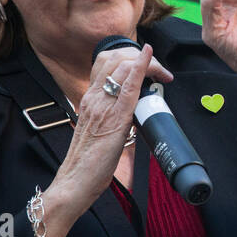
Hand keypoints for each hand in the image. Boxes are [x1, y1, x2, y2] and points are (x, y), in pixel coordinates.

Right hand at [39, 44, 170, 236]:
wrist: (75, 181)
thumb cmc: (87, 162)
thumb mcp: (99, 131)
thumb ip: (111, 118)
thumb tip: (130, 115)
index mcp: (89, 100)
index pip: (106, 65)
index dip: (128, 58)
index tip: (145, 60)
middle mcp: (94, 98)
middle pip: (116, 60)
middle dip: (140, 58)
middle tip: (159, 69)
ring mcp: (103, 105)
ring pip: (123, 67)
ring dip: (146, 63)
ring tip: (161, 70)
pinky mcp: (115, 116)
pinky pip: (129, 85)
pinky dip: (141, 66)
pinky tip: (149, 55)